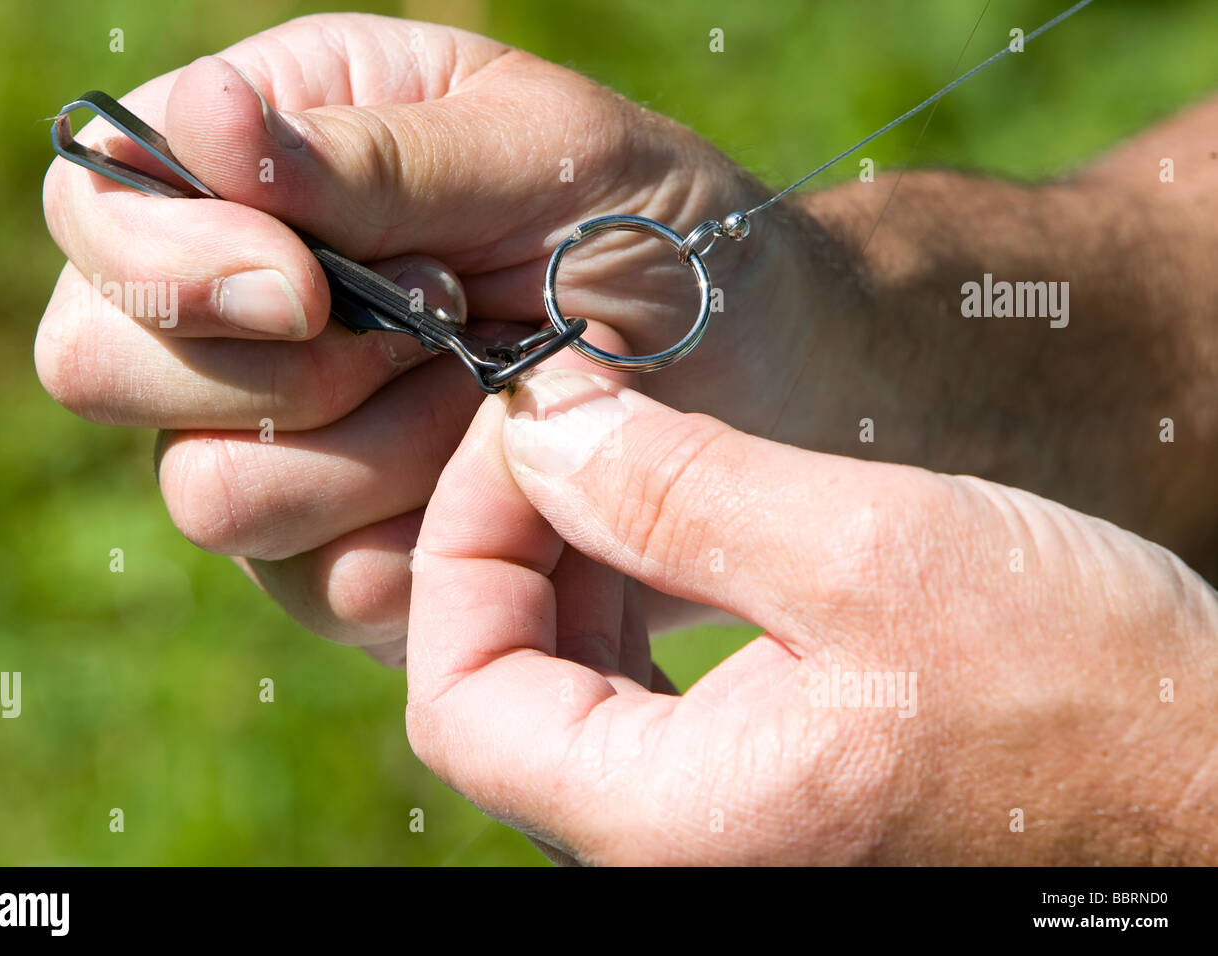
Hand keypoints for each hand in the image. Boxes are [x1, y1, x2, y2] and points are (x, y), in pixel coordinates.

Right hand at [36, 13, 800, 660]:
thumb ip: (368, 159)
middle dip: (280, 369)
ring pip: (206, 493)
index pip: (99, 209)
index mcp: (271, 168)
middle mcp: (250, 313)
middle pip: (102, 363)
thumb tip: (196, 120)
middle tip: (440, 329)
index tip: (308, 287)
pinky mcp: (340, 558)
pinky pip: (313, 583)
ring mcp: (283, 445)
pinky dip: (420, 541)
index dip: (170, 262)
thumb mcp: (540, 155)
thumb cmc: (657, 231)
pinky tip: (508, 485)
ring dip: (370, 456)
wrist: (762, 375)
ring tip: (495, 404)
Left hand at [405, 365, 1217, 864]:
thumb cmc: (1086, 693)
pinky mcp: (754, 800)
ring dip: (569, 562)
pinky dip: (627, 605)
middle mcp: (667, 855)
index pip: (459, 694)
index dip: (464, 541)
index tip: (527, 423)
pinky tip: (675, 531)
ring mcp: (708, 834)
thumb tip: (538, 417)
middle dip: (514, 538)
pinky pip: (632, 704)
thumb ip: (675, 491)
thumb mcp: (868, 554)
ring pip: (560, 691)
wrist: (1207, 786)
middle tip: (574, 419)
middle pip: (497, 690)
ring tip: (626, 457)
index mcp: (671, 825)